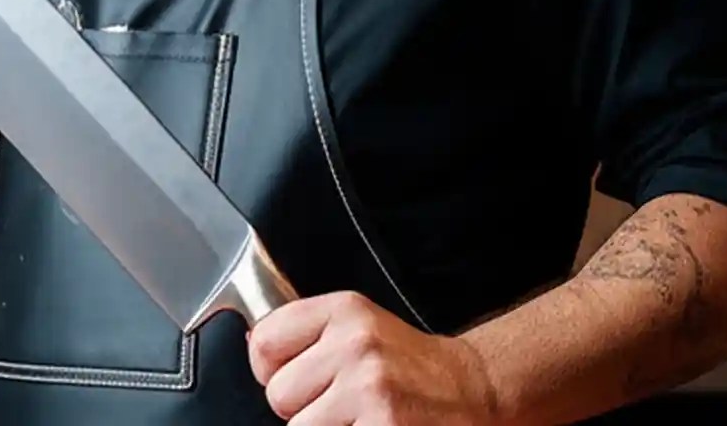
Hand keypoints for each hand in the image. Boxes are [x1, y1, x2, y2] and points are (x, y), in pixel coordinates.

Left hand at [247, 291, 498, 424]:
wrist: (474, 392)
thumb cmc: (408, 365)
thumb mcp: (360, 327)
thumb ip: (307, 334)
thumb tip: (252, 349)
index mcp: (346, 311)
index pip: (265, 342)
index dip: (274, 369)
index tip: (300, 376)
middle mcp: (357, 345)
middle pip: (278, 394)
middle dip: (301, 408)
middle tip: (340, 404)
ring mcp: (370, 390)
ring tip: (356, 419)